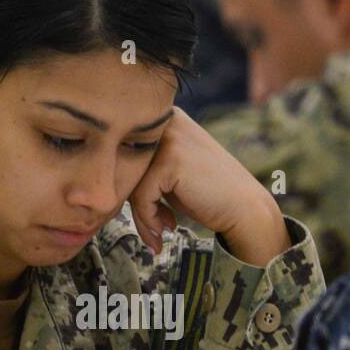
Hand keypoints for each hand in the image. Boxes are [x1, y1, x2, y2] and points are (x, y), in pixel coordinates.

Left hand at [128, 107, 289, 266]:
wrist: (244, 209)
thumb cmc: (206, 195)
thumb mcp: (170, 173)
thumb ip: (141, 168)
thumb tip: (104, 181)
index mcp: (164, 118)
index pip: (123, 152)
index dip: (128, 187)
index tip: (146, 214)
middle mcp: (166, 121)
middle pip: (122, 165)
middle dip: (132, 203)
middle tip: (152, 229)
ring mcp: (169, 138)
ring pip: (129, 182)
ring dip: (141, 215)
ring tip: (160, 230)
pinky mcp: (171, 160)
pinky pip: (141, 195)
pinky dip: (149, 218)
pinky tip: (168, 227)